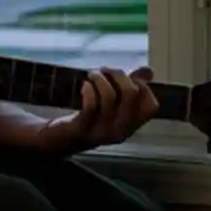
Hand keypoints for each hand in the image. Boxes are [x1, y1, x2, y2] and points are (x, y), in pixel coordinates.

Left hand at [35, 67, 159, 154]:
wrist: (58, 140)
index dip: (143, 87)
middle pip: (131, 94)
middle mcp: (121, 131)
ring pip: (110, 97)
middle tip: (105, 70)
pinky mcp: (82, 130)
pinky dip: (89, 90)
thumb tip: (149, 71)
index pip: (151, 106)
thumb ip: (131, 87)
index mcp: (131, 126)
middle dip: (118, 74)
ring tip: (92, 75)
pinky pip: (91, 106)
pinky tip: (84, 86)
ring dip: (100, 79)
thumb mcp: (113, 104)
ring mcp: (102, 133)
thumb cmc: (89, 119)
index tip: (127, 78)